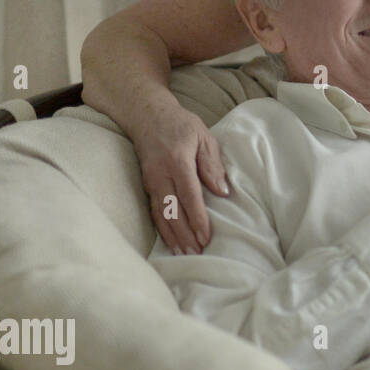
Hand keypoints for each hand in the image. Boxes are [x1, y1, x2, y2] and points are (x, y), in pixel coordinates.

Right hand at [129, 103, 230, 254]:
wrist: (147, 115)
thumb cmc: (181, 125)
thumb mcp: (204, 137)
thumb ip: (212, 164)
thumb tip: (222, 191)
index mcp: (177, 161)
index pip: (189, 195)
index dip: (197, 217)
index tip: (206, 236)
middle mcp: (160, 174)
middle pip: (172, 209)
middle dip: (185, 233)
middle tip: (198, 252)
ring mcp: (150, 181)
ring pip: (160, 214)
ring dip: (172, 236)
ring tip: (185, 253)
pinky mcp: (146, 185)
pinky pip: (154, 211)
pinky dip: (162, 229)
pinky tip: (171, 242)